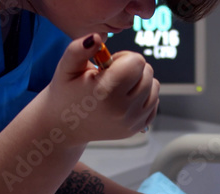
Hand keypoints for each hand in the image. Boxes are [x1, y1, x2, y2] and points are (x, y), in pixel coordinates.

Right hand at [35, 34, 159, 144]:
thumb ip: (79, 49)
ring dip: (140, 83)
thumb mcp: (66, 67)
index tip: (109, 66)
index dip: (124, 58)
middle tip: (112, 77)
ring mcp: (131, 122)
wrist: (65, 126)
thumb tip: (97, 38)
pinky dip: (144, 97)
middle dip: (132, 69)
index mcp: (105, 92)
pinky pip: (155, 103)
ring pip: (154, 87)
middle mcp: (122, 110)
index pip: (137, 62)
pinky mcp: (137, 128)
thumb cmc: (66, 93)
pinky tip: (125, 99)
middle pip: (147, 73)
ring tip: (118, 88)